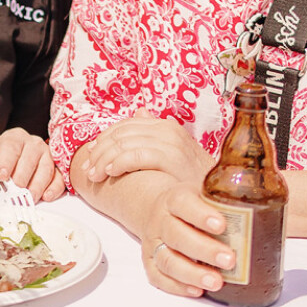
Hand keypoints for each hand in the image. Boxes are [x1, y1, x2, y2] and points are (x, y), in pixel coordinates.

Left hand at [0, 128, 63, 201]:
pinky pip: (60, 176)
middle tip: (17, 187)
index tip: (1, 175)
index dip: (6, 160)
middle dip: (23, 173)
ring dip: (38, 183)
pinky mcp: (58, 168)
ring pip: (46, 166)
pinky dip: (55, 187)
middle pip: (31, 155)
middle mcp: (32, 143)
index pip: (11, 145)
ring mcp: (47, 155)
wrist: (9, 166)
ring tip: (30, 196)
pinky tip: (46, 196)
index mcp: (13, 138)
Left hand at [80, 115, 213, 188]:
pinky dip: (118, 163)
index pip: (123, 126)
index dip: (103, 140)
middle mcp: (166, 129)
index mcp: (164, 125)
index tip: (91, 156)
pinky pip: (135, 156)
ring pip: (123, 144)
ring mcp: (170, 142)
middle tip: (87, 170)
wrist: (219, 195)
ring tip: (94, 175)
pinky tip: (110, 173)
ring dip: (103, 159)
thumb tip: (140, 111)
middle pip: (120, 134)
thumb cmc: (192, 178)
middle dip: (99, 152)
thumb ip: (154, 133)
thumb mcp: (174, 151)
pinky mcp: (171, 157)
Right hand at [141, 183, 232, 297]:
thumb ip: (227, 198)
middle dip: (204, 250)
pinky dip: (177, 286)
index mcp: (175, 199)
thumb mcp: (204, 193)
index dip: (201, 215)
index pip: (183, 204)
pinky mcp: (150, 262)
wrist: (157, 210)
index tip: (222, 225)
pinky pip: (158, 277)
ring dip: (192, 273)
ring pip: (167, 260)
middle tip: (229, 260)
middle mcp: (161, 220)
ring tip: (217, 282)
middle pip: (177, 235)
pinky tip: (197, 290)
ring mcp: (153, 243)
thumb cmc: (191, 205)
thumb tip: (268, 206)